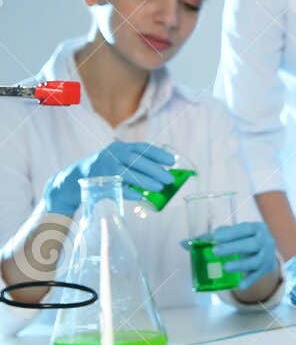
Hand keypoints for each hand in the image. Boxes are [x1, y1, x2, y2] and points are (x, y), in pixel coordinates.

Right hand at [43, 142, 173, 215]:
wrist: (75, 178)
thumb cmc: (106, 170)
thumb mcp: (120, 161)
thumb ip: (137, 164)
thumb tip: (164, 174)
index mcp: (120, 148)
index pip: (142, 148)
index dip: (158, 154)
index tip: (172, 161)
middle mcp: (111, 155)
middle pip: (137, 161)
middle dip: (155, 170)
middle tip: (169, 179)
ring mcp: (104, 168)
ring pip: (127, 174)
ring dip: (145, 181)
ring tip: (159, 188)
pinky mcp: (98, 182)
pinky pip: (116, 188)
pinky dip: (129, 192)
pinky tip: (141, 196)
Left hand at [206, 222, 278, 289]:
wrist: (265, 252)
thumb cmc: (243, 240)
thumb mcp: (232, 234)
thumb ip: (211, 237)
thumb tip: (186, 243)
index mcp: (257, 228)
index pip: (245, 229)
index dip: (231, 233)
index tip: (215, 237)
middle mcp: (266, 241)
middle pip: (252, 244)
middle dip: (233, 247)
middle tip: (215, 251)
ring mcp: (267, 256)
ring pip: (256, 261)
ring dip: (241, 264)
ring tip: (225, 267)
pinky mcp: (266, 269)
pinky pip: (258, 275)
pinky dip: (249, 280)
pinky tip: (240, 285)